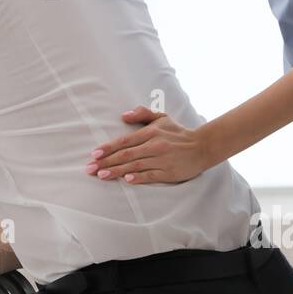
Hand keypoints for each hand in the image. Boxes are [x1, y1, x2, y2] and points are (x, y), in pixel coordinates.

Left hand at [84, 106, 209, 184]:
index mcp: (151, 132)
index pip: (125, 141)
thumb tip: (123, 115)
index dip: (108, 148)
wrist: (202, 146)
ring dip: (117, 171)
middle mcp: (155, 145)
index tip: (94, 154)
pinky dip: (138, 178)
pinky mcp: (169, 172)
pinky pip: (150, 176)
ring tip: (101, 175)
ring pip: (135, 166)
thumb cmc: (178, 132)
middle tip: (90, 168)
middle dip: (106, 162)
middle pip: (126, 155)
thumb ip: (142, 113)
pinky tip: (126, 180)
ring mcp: (162, 160)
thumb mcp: (162, 117)